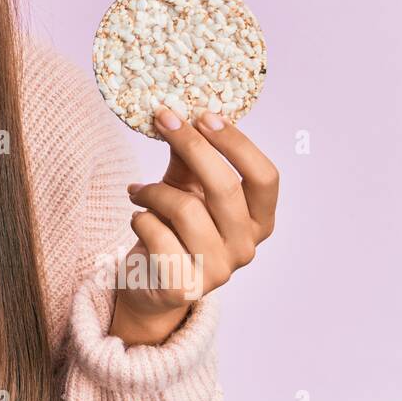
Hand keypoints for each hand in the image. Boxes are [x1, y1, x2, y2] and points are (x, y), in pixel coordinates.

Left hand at [110, 103, 279, 342]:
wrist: (148, 282)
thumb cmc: (173, 228)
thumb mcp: (186, 188)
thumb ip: (190, 158)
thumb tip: (179, 113)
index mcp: (258, 221)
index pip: (265, 177)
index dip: (237, 144)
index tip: (204, 115)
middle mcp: (246, 248)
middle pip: (225, 187)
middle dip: (191, 146)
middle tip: (163, 119)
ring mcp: (217, 271)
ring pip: (185, 209)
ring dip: (153, 191)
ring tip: (137, 191)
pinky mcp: (183, 287)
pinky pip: (157, 234)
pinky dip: (140, 218)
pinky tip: (136, 218)